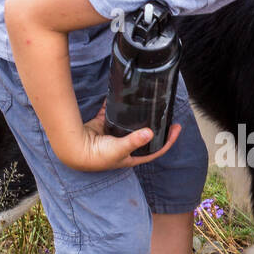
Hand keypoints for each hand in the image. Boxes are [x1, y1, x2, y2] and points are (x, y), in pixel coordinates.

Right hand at [58, 103, 180, 170]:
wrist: (75, 150)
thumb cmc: (98, 156)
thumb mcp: (119, 149)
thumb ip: (134, 141)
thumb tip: (150, 132)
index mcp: (132, 156)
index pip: (156, 149)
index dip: (168, 140)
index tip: (177, 127)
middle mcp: (125, 146)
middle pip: (144, 135)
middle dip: (155, 126)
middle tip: (165, 113)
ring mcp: (114, 135)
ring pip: (129, 124)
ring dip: (137, 116)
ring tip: (149, 104)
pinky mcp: (103, 125)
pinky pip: (111, 113)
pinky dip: (115, 106)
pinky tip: (122, 97)